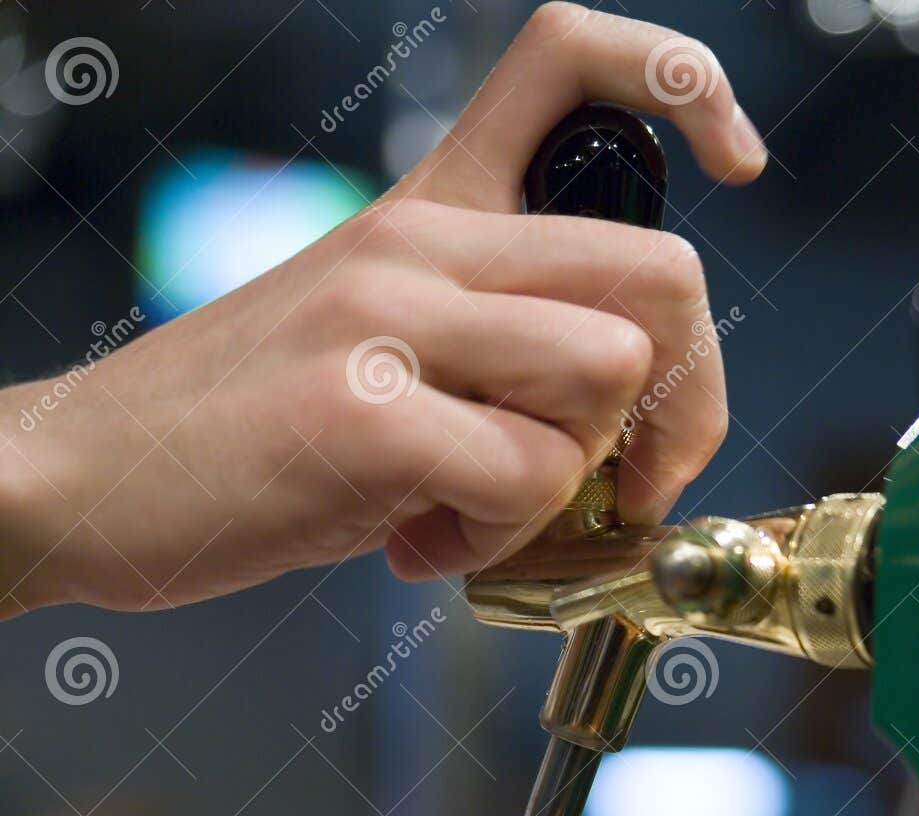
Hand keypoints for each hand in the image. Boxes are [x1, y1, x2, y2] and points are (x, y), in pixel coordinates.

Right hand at [0, 4, 764, 613]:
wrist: (81, 476)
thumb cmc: (230, 429)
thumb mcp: (359, 339)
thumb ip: (485, 347)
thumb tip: (610, 426)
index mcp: (422, 211)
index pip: (572, 64)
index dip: (687, 95)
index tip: (734, 163)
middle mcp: (417, 245)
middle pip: (655, 270)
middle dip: (683, 398)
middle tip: (630, 476)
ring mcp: (390, 322)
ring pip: (606, 378)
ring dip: (570, 484)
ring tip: (476, 516)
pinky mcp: (368, 417)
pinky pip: (528, 479)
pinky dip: (499, 543)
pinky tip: (419, 546)